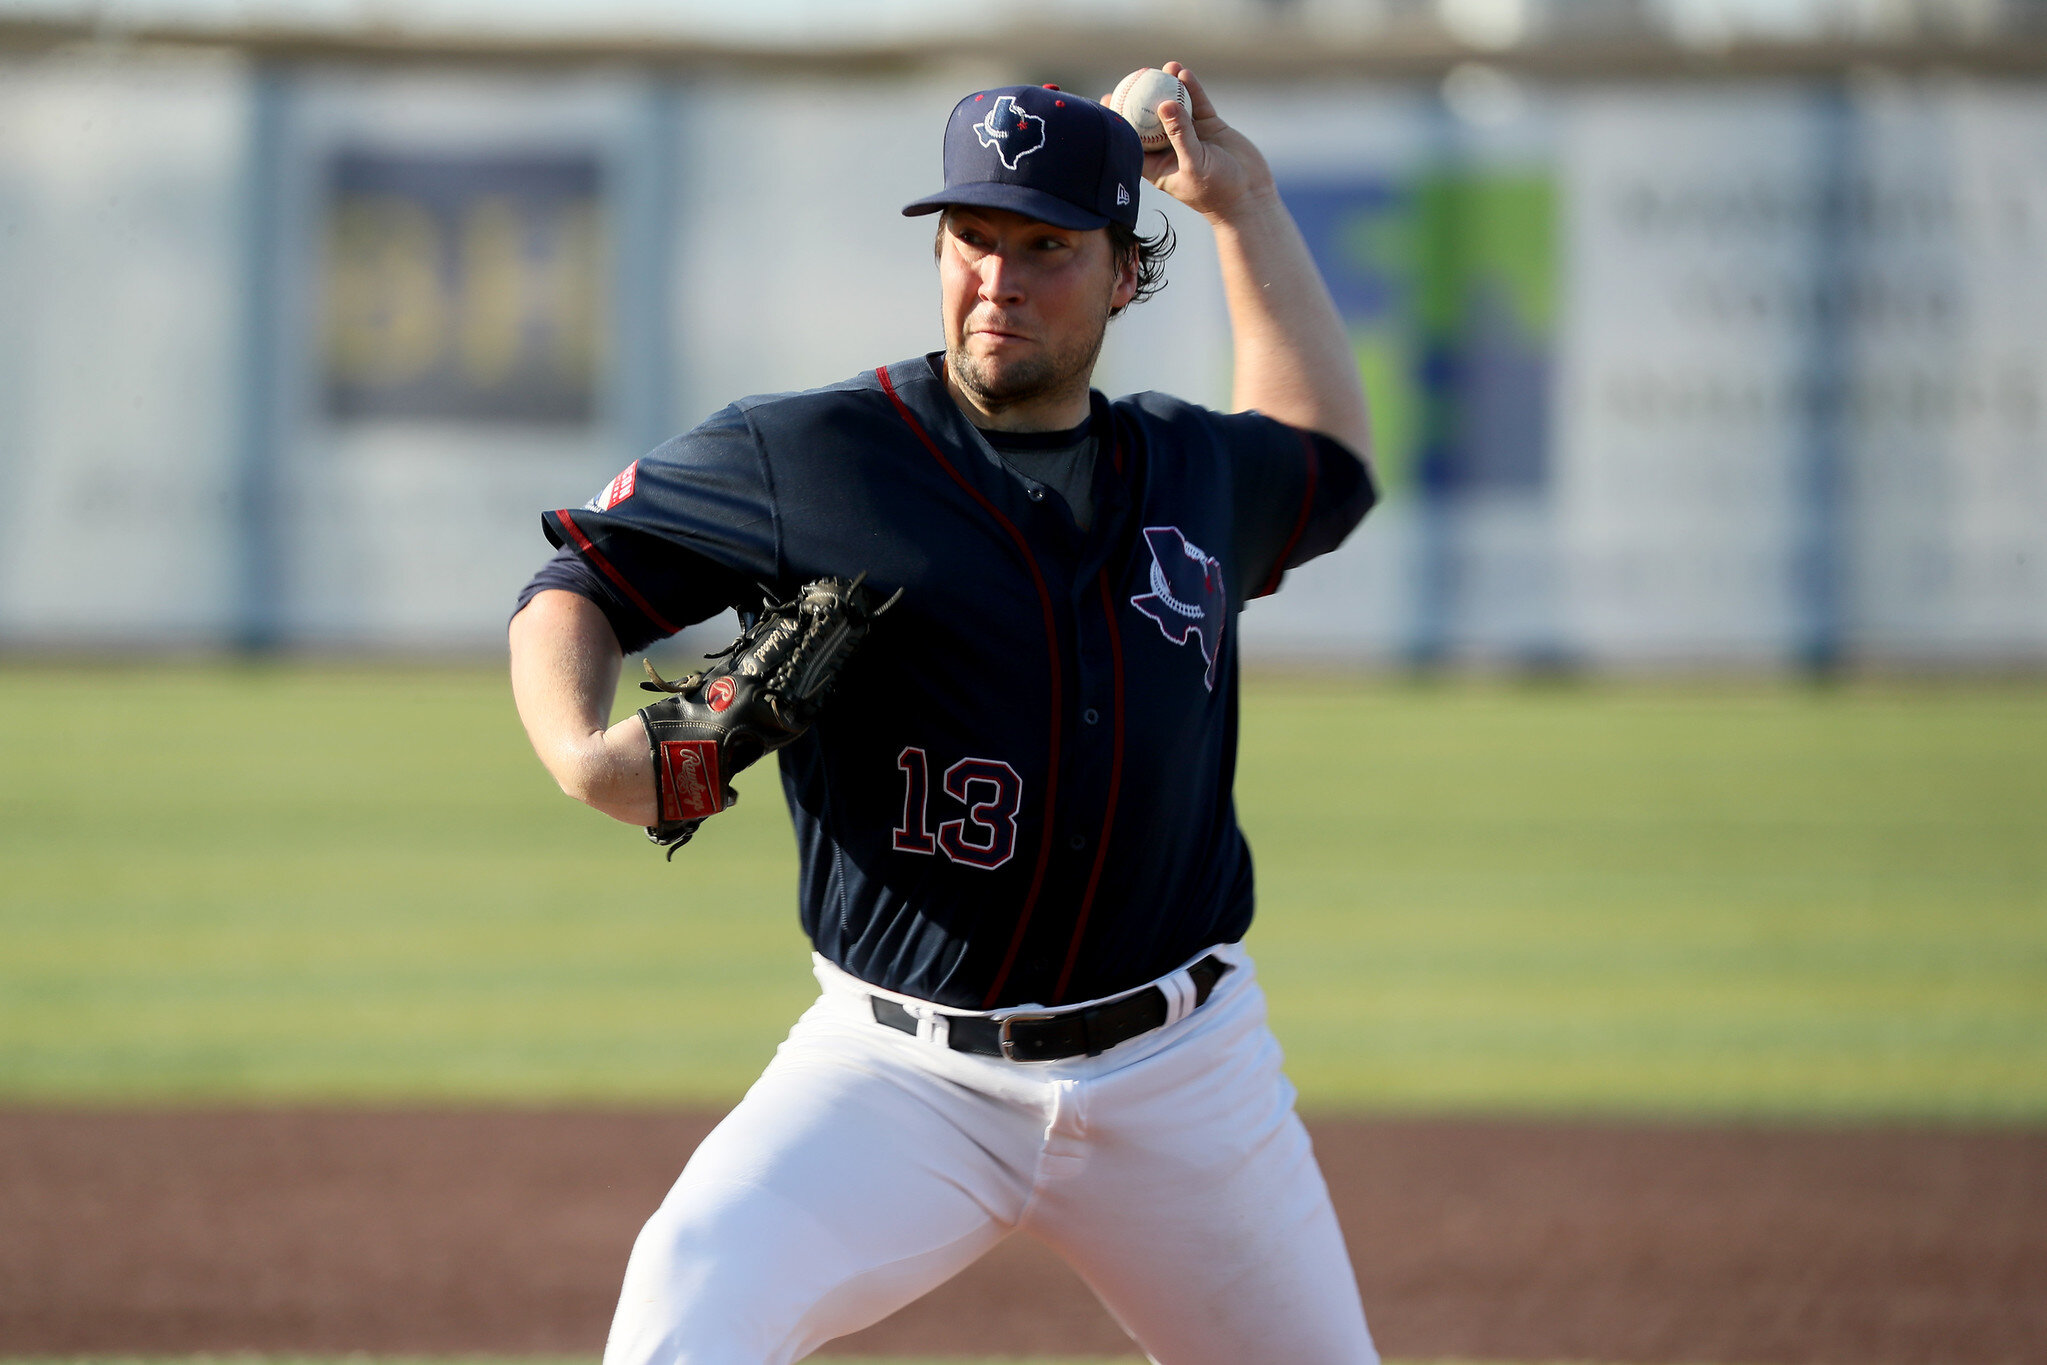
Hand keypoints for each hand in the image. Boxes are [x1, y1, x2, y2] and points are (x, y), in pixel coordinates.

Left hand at [1109, 62, 1275, 222]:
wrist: (1249, 196)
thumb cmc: (1217, 191)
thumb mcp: (1195, 165)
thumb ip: (1180, 135)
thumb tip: (1165, 104)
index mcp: (1158, 165)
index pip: (1132, 140)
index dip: (1119, 120)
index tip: (1109, 99)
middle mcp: (1172, 148)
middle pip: (1151, 119)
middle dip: (1143, 97)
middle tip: (1134, 75)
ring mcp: (1191, 136)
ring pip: (1177, 107)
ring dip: (1170, 87)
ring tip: (1164, 67)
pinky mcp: (1210, 127)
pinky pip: (1198, 104)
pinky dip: (1192, 89)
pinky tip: (1184, 73)